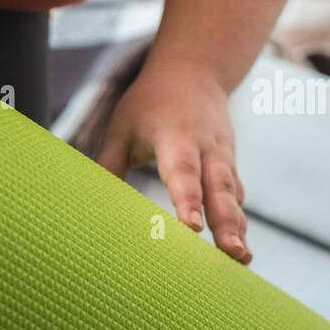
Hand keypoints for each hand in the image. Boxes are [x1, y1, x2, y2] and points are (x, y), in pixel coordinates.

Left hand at [97, 58, 250, 263]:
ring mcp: (224, 157)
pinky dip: (238, 223)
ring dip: (238, 229)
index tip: (192, 229)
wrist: (195, 69)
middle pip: (220, 189)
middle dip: (226, 224)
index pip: (183, 172)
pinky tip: (238, 251)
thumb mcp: (122, 126)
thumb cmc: (150, 102)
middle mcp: (207, 148)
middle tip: (232, 256)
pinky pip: (235, 197)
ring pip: (233, 196)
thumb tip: (88, 204)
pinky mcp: (230, 167)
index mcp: (177, 136)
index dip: (187, 201)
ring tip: (241, 261)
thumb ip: (108, 165)